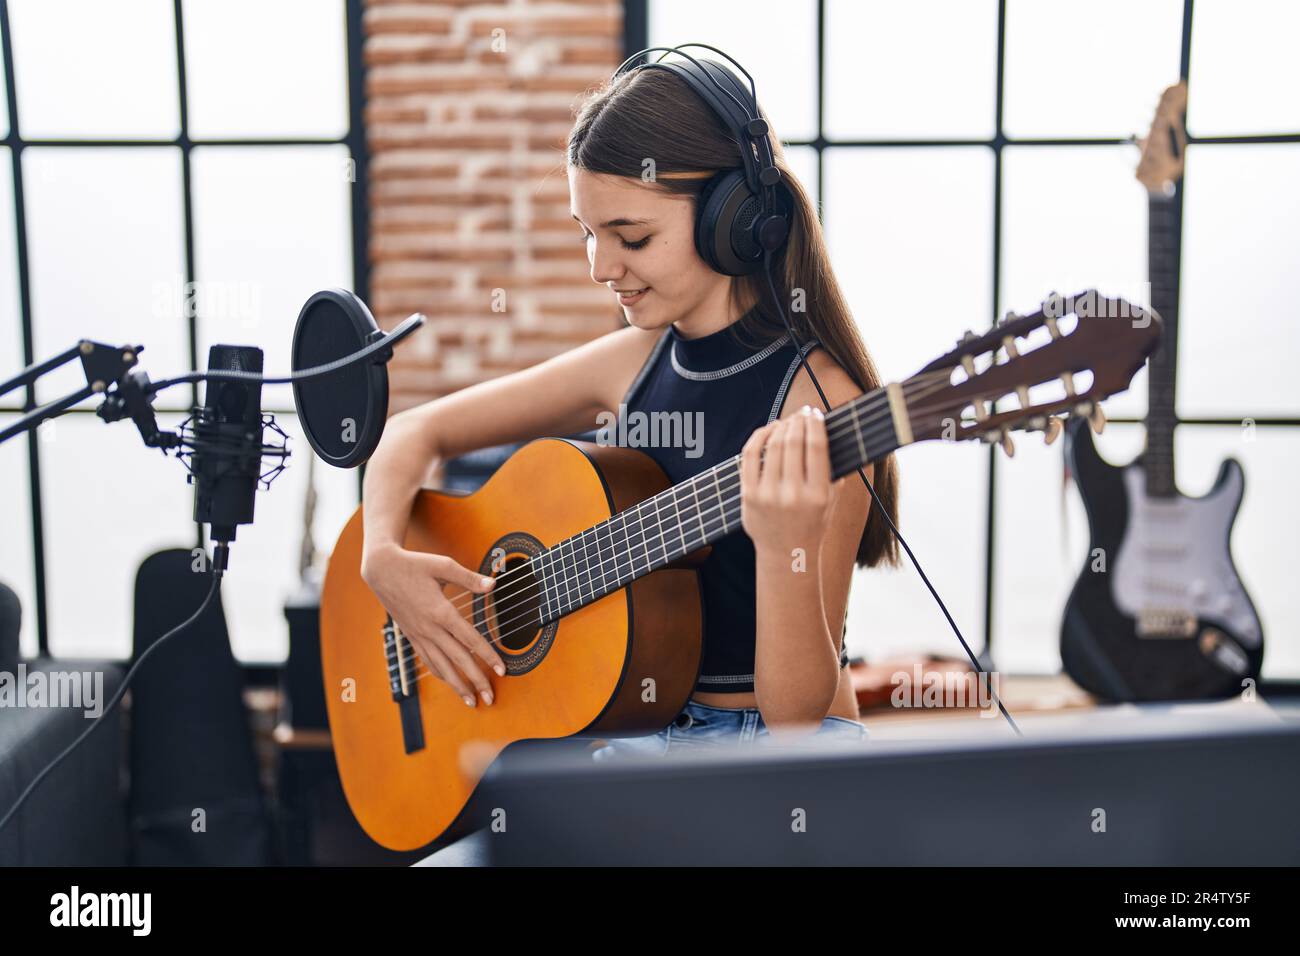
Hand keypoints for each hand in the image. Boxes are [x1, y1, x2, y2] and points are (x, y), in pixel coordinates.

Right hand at [360, 544, 503, 706]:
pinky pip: (427, 660)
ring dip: (457, 686)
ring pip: (441, 666)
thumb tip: (493, 585)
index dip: (488, 656)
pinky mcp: (411, 637)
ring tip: (471, 701)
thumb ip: (469, 578)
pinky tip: (449, 682)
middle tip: (490, 699)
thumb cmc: (414, 564)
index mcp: (441, 611)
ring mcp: (419, 635)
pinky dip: (440, 674)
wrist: (382, 570)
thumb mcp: (443, 565)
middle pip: (458, 660)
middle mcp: (430, 628)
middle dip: (475, 681)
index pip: (470, 639)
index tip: (502, 671)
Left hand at [739, 404, 833, 558]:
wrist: (786, 553)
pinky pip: (749, 456)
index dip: (815, 424)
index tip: (815, 413)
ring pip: (772, 446)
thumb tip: (836, 432)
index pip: (816, 447)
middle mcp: (793, 495)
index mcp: (817, 495)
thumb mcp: (831, 500)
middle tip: (801, 413)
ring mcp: (768, 495)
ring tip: (787, 421)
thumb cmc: (812, 522)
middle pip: (793, 443)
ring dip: (780, 426)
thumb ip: (835, 470)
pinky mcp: (748, 496)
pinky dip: (758, 437)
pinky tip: (768, 430)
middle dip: (798, 421)